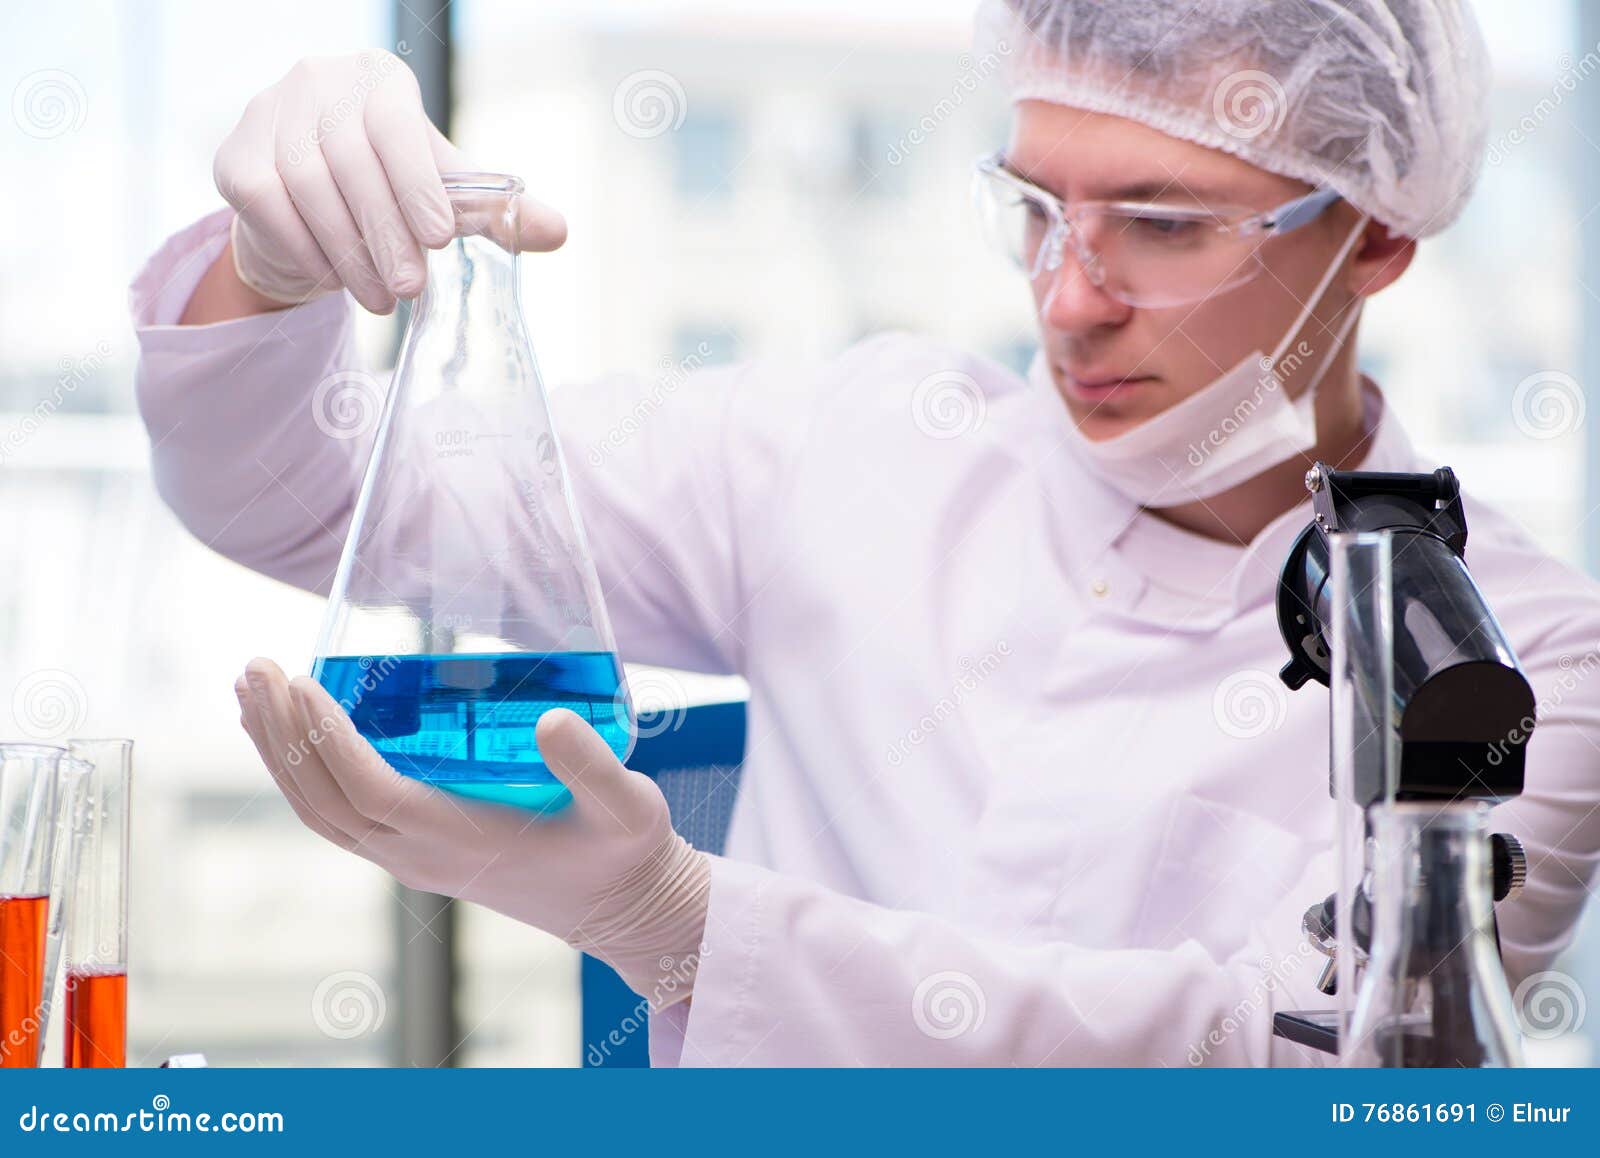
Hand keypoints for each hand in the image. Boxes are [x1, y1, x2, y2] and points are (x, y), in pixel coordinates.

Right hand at [213, 52, 566, 312]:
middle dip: (385, 233)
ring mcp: (268, 113)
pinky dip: (305, 248)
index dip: (417, 181)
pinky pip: (268, 204)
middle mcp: (317, 82)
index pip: (394, 123)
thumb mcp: (443, 198)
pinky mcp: (234, 157)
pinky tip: (335, 280)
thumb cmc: (389, 193)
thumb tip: (557, 230)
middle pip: (350, 160)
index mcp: (378, 80)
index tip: (441, 237)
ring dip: (348, 251)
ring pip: (306, 185)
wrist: (312, 212)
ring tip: (383, 299)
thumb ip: (496, 211)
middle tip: (412, 288)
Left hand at [235, 659, 708, 1005]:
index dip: (329, 741)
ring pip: (320, 811)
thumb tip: (550, 719)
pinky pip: (340, 814)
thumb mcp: (629, 805)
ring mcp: (412, 858)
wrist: (623, 908)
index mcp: (459, 841)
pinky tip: (297, 731)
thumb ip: (592, 766)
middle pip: (322, 801)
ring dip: (280, 752)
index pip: (370, 790)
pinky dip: (306, 771)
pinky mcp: (417, 850)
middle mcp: (420, 856)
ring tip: (251, 690)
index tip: (302, 683)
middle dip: (280, 735)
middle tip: (253, 668)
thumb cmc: (625, 851)